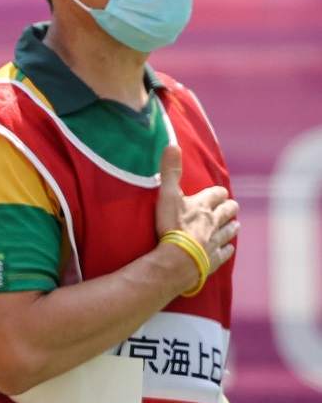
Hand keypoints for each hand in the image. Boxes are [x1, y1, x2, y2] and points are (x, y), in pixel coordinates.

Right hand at [154, 145, 238, 288]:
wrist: (179, 258)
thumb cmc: (172, 225)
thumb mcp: (167, 195)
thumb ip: (170, 171)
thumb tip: (172, 144)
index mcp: (203, 205)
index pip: (216, 194)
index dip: (218, 192)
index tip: (220, 192)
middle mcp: (213, 221)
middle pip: (227, 212)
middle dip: (230, 208)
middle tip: (232, 206)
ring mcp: (215, 240)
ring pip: (229, 231)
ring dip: (232, 227)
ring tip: (235, 225)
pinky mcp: (214, 258)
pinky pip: (225, 252)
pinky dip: (228, 249)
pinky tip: (230, 248)